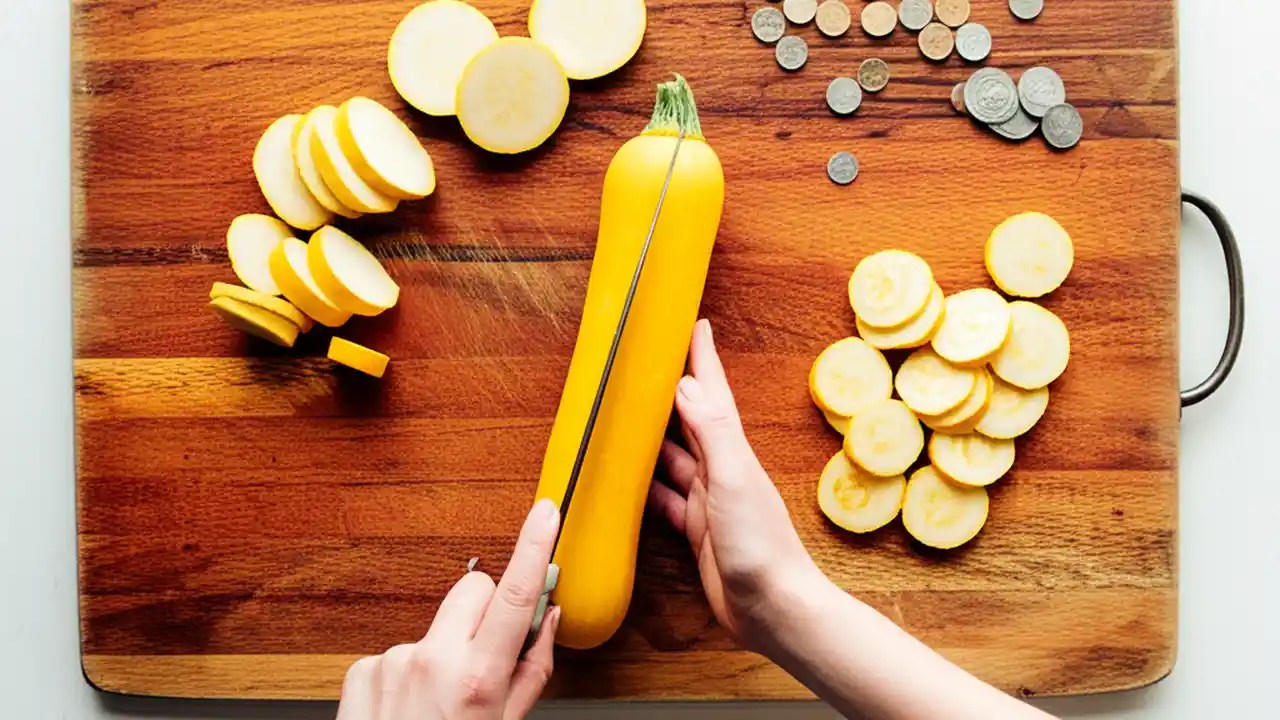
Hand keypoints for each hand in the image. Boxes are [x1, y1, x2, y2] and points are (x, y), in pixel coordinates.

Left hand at [336, 499, 560, 719]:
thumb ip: (532, 672)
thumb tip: (547, 621)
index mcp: (477, 680)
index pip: (515, 596)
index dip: (534, 546)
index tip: (546, 511)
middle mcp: (432, 662)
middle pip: (474, 589)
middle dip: (489, 606)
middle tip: (491, 649)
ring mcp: (393, 662)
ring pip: (438, 624)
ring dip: (446, 648)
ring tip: (440, 700)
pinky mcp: (363, 669)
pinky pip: (401, 649)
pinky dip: (409, 672)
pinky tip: (409, 707)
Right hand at [647, 319, 822, 650]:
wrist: (775, 609)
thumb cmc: (762, 547)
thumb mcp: (734, 481)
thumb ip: (713, 433)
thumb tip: (688, 384)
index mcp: (732, 453)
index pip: (712, 394)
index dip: (701, 359)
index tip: (692, 324)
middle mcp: (721, 471)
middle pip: (689, 421)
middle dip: (670, 392)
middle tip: (646, 365)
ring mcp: (710, 502)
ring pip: (673, 460)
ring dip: (652, 438)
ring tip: (626, 417)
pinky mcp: (698, 532)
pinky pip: (666, 501)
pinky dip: (646, 490)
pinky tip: (629, 484)